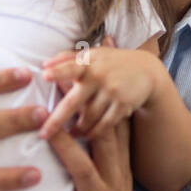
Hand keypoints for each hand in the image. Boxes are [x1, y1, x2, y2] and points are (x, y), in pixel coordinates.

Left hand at [38, 41, 158, 140]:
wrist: (147, 70)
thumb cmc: (113, 62)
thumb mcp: (94, 54)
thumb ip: (68, 58)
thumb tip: (44, 65)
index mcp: (89, 63)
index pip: (71, 66)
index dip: (59, 71)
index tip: (44, 75)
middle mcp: (99, 77)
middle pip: (73, 102)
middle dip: (57, 120)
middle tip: (43, 134)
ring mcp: (112, 92)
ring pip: (88, 118)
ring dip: (77, 129)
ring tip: (70, 134)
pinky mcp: (123, 105)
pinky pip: (105, 124)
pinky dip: (94, 132)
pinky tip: (86, 136)